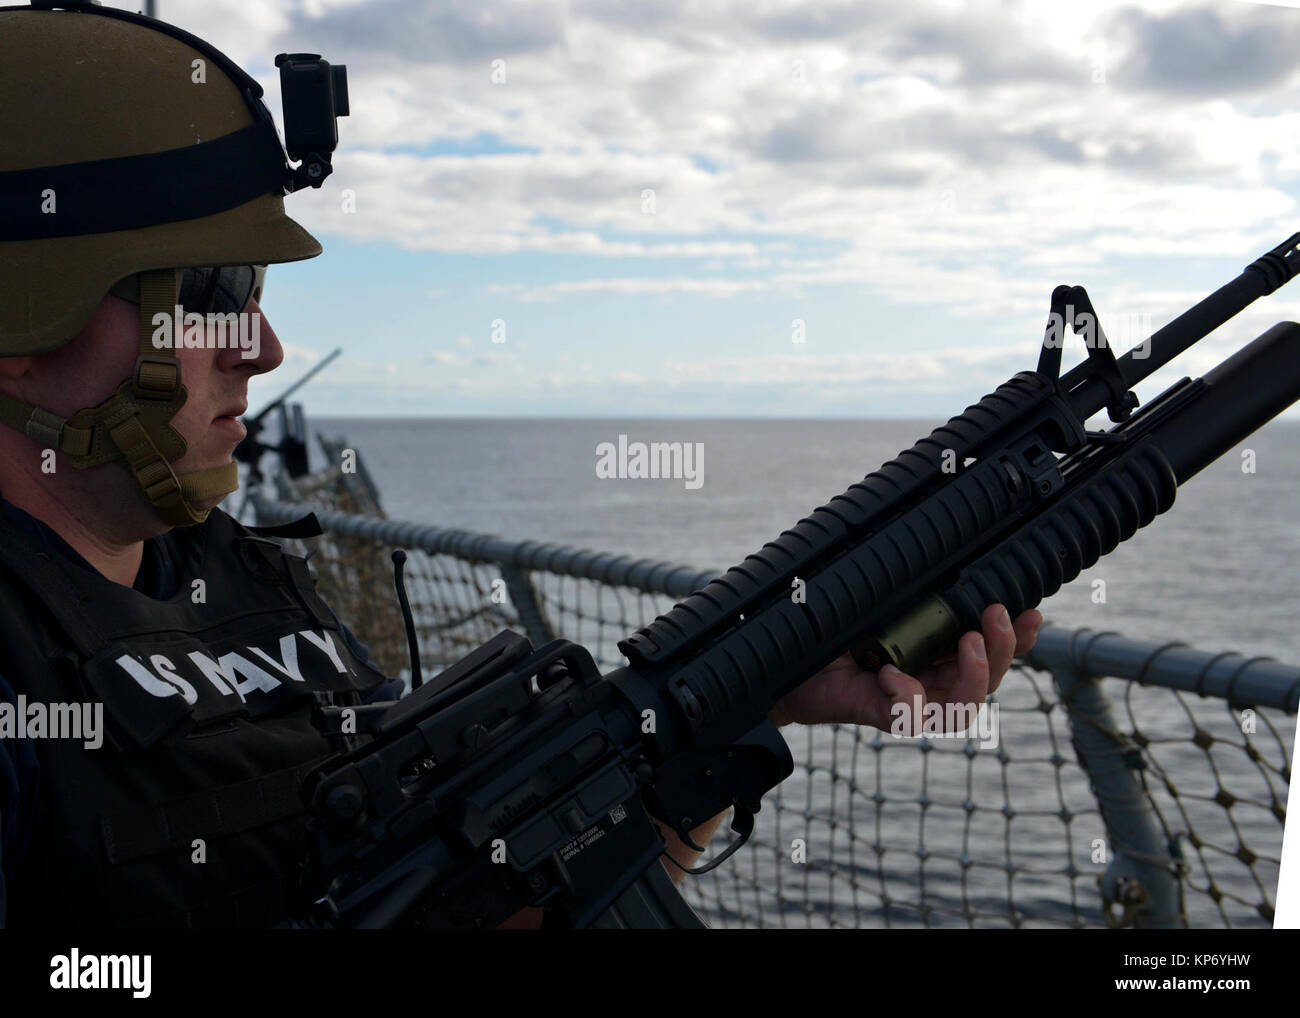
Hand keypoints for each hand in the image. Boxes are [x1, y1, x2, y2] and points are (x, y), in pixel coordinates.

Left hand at [767, 604, 1042, 731]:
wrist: (779, 654)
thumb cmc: (827, 623)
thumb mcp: (870, 595)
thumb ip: (902, 580)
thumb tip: (931, 533)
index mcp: (934, 653)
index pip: (988, 649)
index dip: (1016, 637)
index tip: (1032, 609)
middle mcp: (928, 679)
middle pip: (986, 679)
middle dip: (1002, 649)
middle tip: (995, 614)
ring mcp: (906, 701)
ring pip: (960, 706)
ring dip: (974, 675)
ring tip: (967, 641)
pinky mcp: (876, 713)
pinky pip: (908, 717)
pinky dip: (909, 699)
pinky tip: (894, 677)